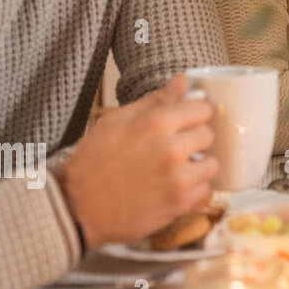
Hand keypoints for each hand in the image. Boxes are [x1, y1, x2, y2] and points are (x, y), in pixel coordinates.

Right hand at [58, 74, 218, 248]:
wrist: (76, 208)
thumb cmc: (94, 162)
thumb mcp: (116, 121)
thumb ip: (155, 100)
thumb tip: (181, 80)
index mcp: (156, 122)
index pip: (203, 109)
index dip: (194, 116)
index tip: (185, 123)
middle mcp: (171, 148)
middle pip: (209, 134)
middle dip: (195, 140)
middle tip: (177, 148)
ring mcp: (178, 178)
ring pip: (212, 163)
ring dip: (198, 166)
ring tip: (177, 169)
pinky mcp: (180, 203)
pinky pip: (205, 190)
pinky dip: (192, 189)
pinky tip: (173, 187)